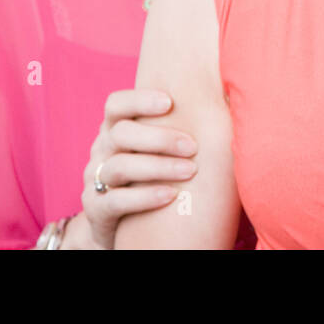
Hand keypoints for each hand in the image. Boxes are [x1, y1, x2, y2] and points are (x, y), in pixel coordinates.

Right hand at [75, 89, 197, 248]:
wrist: (126, 227)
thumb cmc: (156, 177)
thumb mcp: (160, 149)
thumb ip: (180, 125)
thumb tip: (228, 96)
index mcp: (115, 129)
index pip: (116, 104)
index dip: (139, 100)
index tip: (170, 102)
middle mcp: (101, 151)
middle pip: (121, 133)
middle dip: (159, 138)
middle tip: (192, 146)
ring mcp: (95, 180)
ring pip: (119, 166)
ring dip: (158, 167)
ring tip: (189, 171)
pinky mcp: (96, 211)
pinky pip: (115, 201)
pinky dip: (144, 197)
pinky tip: (170, 196)